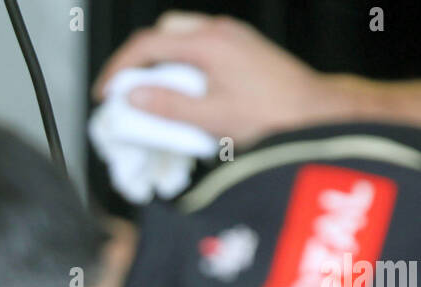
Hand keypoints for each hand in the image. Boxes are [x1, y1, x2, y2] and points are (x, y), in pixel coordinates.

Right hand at [94, 12, 357, 147]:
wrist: (314, 113)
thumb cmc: (272, 116)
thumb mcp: (211, 119)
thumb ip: (168, 106)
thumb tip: (133, 96)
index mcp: (208, 44)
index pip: (147, 45)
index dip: (119, 69)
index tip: (106, 93)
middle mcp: (220, 33)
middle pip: (162, 33)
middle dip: (138, 60)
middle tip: (127, 90)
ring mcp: (233, 37)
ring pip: (181, 37)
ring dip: (161, 62)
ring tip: (154, 95)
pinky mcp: (242, 48)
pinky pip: (200, 46)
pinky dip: (182, 64)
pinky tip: (185, 92)